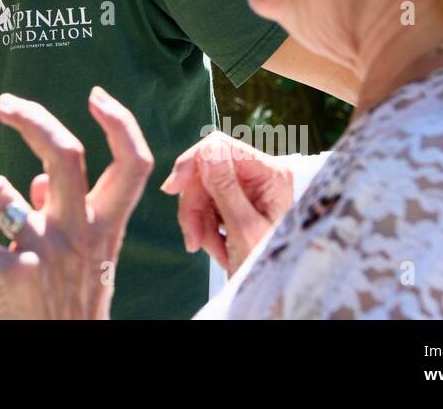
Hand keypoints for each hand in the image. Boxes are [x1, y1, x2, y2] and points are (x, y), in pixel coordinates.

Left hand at [0, 86, 153, 318]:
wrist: (70, 353)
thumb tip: (40, 184)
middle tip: (4, 104)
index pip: (132, 164)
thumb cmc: (74, 306)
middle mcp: (80, 231)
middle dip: (33, 119)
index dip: (120, 123)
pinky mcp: (18, 276)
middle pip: (67, 155)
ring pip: (2, 192)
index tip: (96, 95)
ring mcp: (48, 250)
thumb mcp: (89, 261)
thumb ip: (67, 218)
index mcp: (104, 225)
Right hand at [161, 131, 293, 274]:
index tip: (172, 189)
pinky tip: (217, 249)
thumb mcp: (244, 229)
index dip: (192, 163)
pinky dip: (204, 227)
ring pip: (201, 190)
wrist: (269, 295)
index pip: (221, 147)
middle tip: (194, 238)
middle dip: (195, 205)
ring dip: (198, 222)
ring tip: (208, 249)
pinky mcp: (236, 203)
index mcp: (271, 174)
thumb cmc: (266, 265)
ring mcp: (248, 189)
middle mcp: (260, 175)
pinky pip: (205, 205)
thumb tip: (208, 149)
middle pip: (206, 171)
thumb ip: (225, 187)